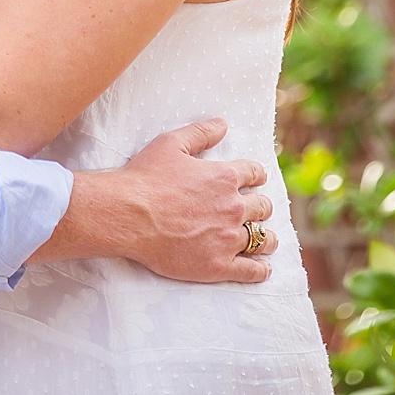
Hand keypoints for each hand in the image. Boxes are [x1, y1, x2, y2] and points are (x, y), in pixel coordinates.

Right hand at [111, 118, 277, 283]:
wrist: (128, 216)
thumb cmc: (146, 178)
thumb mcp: (171, 144)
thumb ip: (200, 133)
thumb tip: (223, 124)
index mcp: (225, 177)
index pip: (255, 174)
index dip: (256, 176)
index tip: (256, 181)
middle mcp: (233, 207)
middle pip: (262, 207)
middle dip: (261, 207)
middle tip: (258, 210)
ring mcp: (227, 238)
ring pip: (262, 239)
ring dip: (266, 238)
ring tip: (267, 240)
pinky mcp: (218, 265)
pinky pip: (250, 270)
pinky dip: (260, 270)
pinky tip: (263, 269)